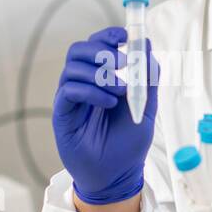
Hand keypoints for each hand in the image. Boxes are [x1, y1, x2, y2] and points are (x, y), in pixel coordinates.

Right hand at [52, 26, 158, 204]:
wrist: (117, 176)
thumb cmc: (128, 143)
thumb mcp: (147, 108)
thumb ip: (148, 78)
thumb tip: (148, 45)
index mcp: (101, 79)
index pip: (97, 46)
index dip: (108, 35)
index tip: (126, 36)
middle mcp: (83, 84)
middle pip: (79, 50)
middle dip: (101, 50)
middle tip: (123, 63)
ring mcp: (71, 99)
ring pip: (72, 67)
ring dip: (99, 73)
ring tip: (119, 92)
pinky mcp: (63, 114)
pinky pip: (69, 91)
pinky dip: (91, 91)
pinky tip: (108, 104)